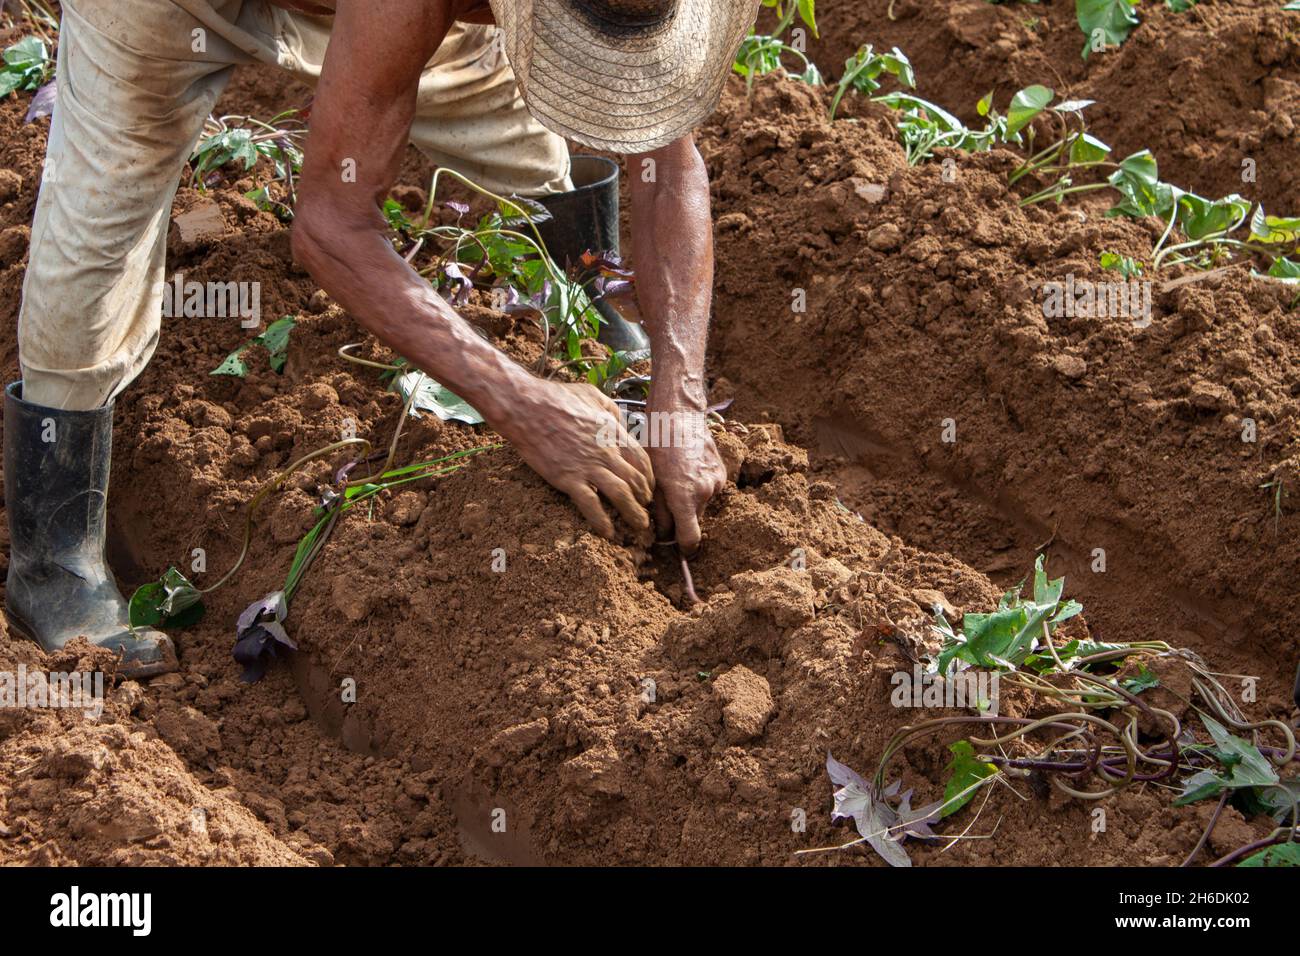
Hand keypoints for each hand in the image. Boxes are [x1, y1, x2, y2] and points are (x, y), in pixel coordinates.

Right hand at [495, 380, 653, 540]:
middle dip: (645, 499)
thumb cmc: (557, 397)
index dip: (649, 479)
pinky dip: (601, 521)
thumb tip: (618, 420)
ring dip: (633, 512)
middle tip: (647, 510)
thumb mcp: (592, 395)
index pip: (642, 460)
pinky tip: (608, 532)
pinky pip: (591, 504)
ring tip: (639, 525)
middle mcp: (606, 451)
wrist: (527, 407)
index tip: (649, 489)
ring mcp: (588, 466)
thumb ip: (610, 409)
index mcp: (613, 432)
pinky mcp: (568, 478)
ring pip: (621, 495)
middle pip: (636, 480)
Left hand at [647, 408, 726, 554]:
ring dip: (689, 500)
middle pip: (693, 520)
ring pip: (700, 504)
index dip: (683, 547)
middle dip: (681, 517)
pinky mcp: (722, 473)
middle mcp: (705, 492)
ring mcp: (716, 482)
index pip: (690, 538)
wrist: (679, 415)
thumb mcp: (650, 479)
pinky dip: (698, 486)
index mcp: (684, 496)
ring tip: (674, 478)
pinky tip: (686, 470)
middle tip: (664, 502)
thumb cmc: (657, 444)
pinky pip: (709, 489)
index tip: (677, 549)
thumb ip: (658, 509)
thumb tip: (662, 532)